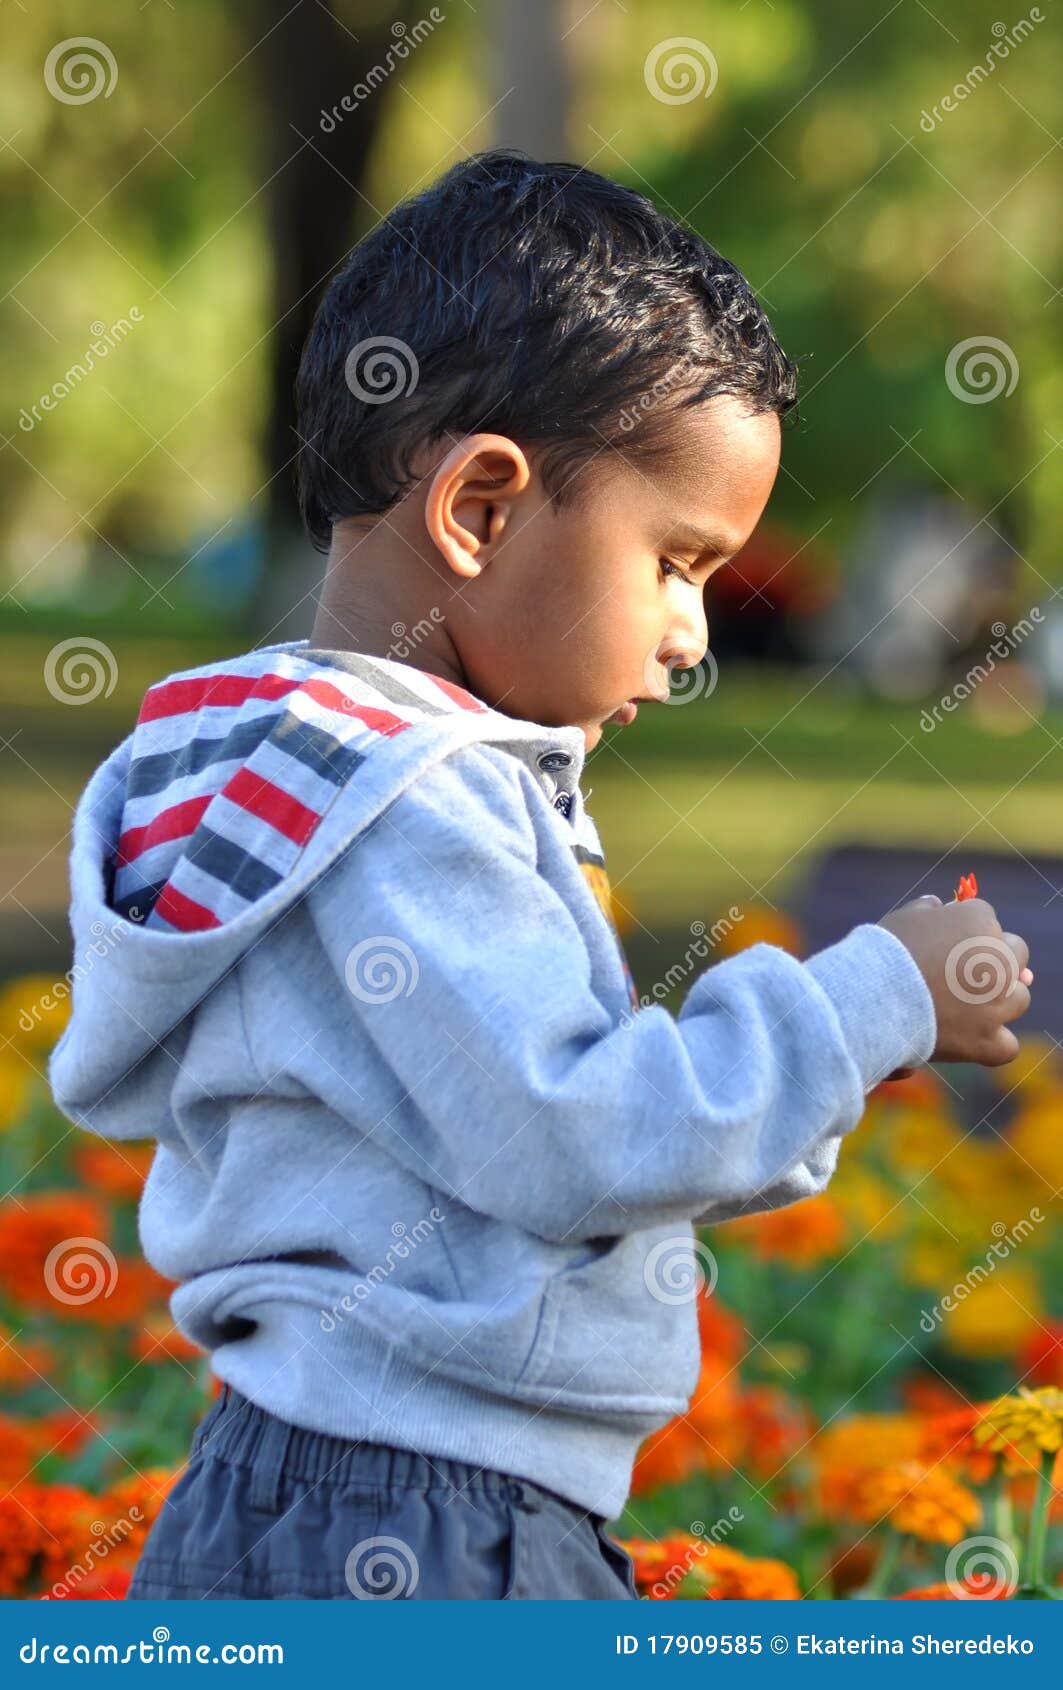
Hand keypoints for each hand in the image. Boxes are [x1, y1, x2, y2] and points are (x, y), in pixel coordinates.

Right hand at [878, 893, 1031, 1070]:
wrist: (868, 997)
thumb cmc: (882, 953)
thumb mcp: (904, 918)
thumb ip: (928, 910)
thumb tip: (938, 906)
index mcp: (979, 921)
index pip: (985, 918)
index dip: (964, 929)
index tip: (943, 941)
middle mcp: (997, 959)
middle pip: (1015, 952)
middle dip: (995, 958)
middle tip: (964, 970)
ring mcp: (995, 1002)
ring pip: (1020, 997)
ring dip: (1000, 999)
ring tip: (967, 1005)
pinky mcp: (985, 1039)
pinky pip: (1007, 1045)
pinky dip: (994, 1043)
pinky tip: (977, 1038)